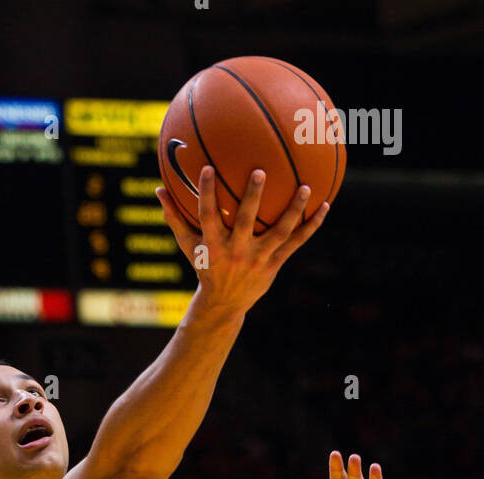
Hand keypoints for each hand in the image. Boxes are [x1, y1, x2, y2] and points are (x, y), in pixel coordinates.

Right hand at [156, 167, 328, 313]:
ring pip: (278, 232)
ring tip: (306, 188)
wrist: (223, 304)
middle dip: (252, 197)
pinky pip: (296, 243)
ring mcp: (258, 258)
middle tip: (260, 171)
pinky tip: (325, 207)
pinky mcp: (274, 265)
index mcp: (213, 245)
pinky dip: (311, 226)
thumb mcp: (188, 246)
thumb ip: (174, 217)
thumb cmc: (205, 267)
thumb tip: (158, 189)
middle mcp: (236, 251)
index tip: (206, 169)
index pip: (207, 215)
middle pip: (245, 221)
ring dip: (293, 210)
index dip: (206, 193)